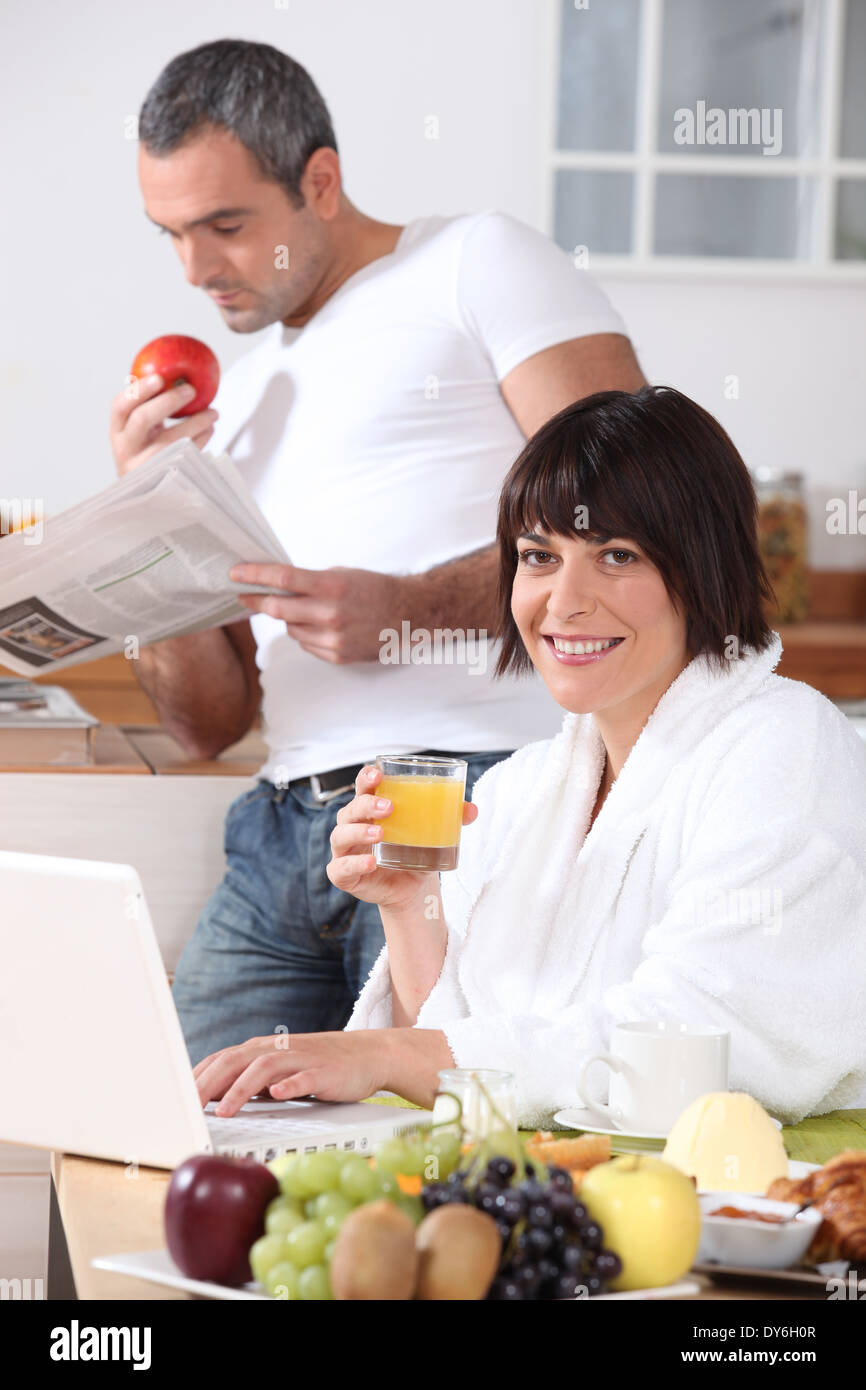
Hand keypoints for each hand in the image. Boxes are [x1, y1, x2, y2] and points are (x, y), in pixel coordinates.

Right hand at [110, 373, 219, 474]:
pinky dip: (202, 439)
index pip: (120, 406)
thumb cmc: (147, 453)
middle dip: (169, 401)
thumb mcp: (140, 433)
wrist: (150, 497)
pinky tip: (210, 430)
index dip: (138, 390)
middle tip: (191, 389)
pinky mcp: (165, 480)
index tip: (159, 377)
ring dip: (196, 422)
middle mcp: (126, 450)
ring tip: (213, 412)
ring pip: (171, 440)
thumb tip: (169, 373)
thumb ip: (146, 409)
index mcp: (117, 432)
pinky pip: (187, 455)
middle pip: (143, 419)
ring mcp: (144, 468)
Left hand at [193, 1029, 389, 1116]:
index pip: (221, 1060)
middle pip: (235, 1061)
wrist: (367, 1055)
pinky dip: (289, 1084)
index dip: (196, 1077)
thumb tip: (214, 1098)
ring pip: (263, 1068)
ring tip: (223, 1110)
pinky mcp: (323, 1071)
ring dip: (240, 1088)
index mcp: (262, 1050)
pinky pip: (304, 1076)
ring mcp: (300, 1058)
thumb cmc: (319, 1066)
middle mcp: (276, 1050)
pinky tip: (278, 1094)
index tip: (176, 1099)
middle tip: (187, 1107)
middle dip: (208, 1083)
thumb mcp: (279, 1072)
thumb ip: (250, 1081)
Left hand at [228, 561, 402, 663]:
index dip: (255, 575)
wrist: (409, 614)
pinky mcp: (337, 655)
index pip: (283, 578)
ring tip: (310, 610)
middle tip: (245, 595)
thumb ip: (311, 581)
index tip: (235, 573)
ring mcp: (333, 638)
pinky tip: (325, 626)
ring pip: (291, 628)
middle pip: (277, 608)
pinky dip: (307, 634)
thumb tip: (277, 585)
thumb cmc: (375, 589)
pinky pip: (306, 644)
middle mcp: (330, 614)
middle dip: (257, 600)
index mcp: (332, 586)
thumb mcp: (343, 574)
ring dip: (290, 618)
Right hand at [327, 764, 477, 911]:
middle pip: (350, 809)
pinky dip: (354, 863)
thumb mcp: (434, 832)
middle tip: (389, 807)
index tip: (378, 774)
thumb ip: (452, 818)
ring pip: (340, 835)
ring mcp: (346, 851)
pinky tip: (371, 862)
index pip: (363, 787)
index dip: (366, 777)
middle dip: (366, 805)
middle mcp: (353, 826)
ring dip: (358, 832)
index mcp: (371, 809)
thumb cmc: (416, 850)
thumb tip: (472, 810)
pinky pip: (340, 868)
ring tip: (381, 834)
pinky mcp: (345, 875)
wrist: (412, 889)